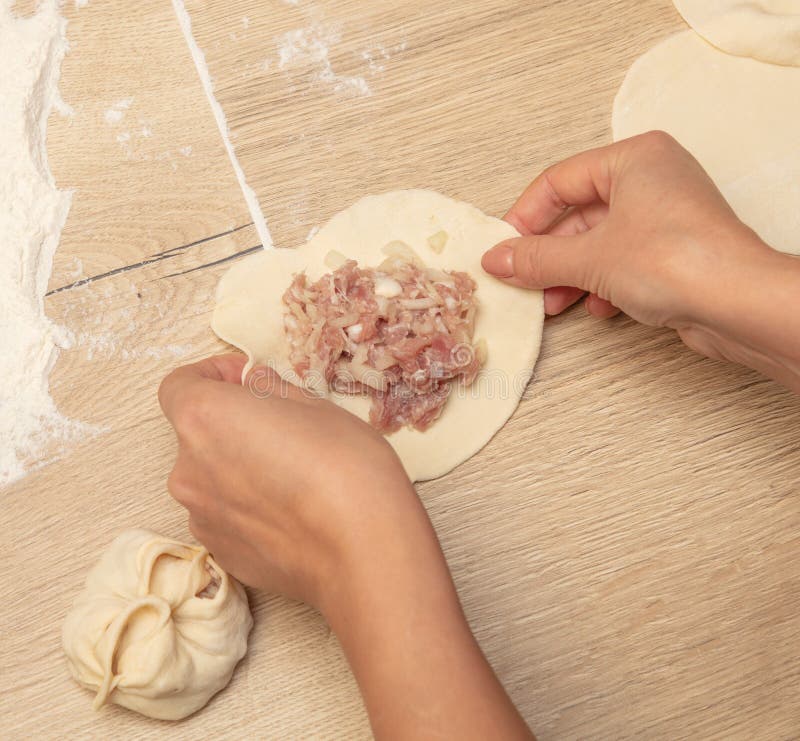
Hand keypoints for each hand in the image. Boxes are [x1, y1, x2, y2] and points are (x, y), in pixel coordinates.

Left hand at [157, 353, 418, 609]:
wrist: (363, 548)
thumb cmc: (344, 466)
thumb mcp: (315, 406)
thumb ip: (270, 389)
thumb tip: (253, 384)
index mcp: (204, 419)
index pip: (180, 385)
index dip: (213, 375)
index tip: (247, 379)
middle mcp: (188, 469)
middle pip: (197, 434)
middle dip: (232, 424)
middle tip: (282, 428)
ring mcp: (201, 517)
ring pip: (211, 478)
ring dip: (239, 467)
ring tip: (292, 475)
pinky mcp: (221, 553)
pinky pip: (226, 515)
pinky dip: (248, 505)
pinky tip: (292, 510)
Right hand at [482, 131, 799, 391]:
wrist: (739, 305)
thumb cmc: (676, 261)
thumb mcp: (589, 258)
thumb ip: (536, 258)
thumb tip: (496, 260)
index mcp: (633, 158)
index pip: (559, 181)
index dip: (525, 217)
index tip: (504, 249)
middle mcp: (652, 180)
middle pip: (578, 215)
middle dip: (549, 255)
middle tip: (523, 281)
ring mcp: (665, 216)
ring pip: (599, 243)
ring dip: (571, 275)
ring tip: (552, 303)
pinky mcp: (674, 252)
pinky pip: (622, 262)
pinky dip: (602, 284)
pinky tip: (597, 308)